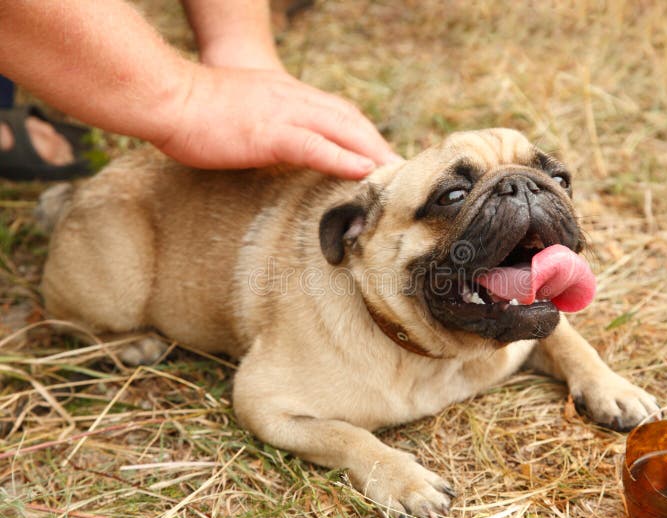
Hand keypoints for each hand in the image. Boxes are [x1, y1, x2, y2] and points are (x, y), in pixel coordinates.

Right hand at [155, 65, 401, 178]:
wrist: (168, 95)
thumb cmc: (196, 108)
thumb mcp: (242, 109)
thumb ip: (266, 124)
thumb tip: (277, 147)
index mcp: (287, 94)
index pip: (338, 112)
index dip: (364, 133)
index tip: (381, 155)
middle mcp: (293, 99)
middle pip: (349, 119)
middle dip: (378, 143)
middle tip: (400, 170)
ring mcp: (284, 114)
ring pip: (342, 130)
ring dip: (372, 152)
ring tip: (394, 175)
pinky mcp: (270, 133)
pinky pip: (316, 146)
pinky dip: (343, 158)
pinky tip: (364, 171)